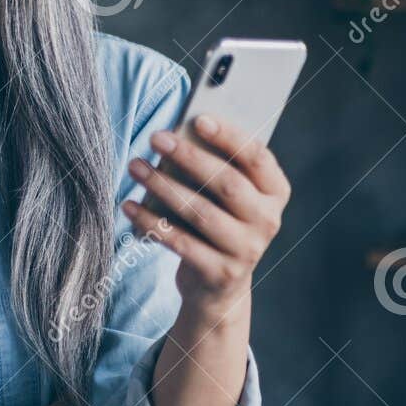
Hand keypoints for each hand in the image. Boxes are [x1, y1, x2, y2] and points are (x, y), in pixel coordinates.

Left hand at [120, 113, 291, 325]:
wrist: (219, 286)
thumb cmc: (218, 222)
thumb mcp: (225, 197)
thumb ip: (215, 168)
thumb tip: (179, 136)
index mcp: (275, 192)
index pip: (257, 157)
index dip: (229, 136)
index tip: (198, 119)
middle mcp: (268, 221)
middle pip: (227, 183)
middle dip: (188, 157)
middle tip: (156, 137)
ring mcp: (247, 250)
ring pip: (201, 212)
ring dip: (163, 186)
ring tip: (136, 167)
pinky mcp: (221, 273)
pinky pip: (181, 243)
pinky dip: (152, 223)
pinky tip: (130, 206)